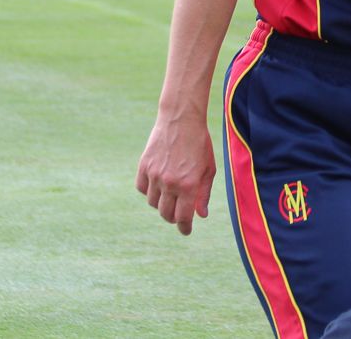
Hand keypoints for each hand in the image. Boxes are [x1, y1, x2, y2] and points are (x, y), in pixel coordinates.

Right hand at [135, 113, 215, 235]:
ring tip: (170, 193)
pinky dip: (148, 190)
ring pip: (152, 203)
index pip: (182, 218)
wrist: (181, 119)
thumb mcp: (208, 168)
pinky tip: (158, 183)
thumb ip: (204, 193)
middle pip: (166, 214)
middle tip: (179, 212)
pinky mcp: (144, 166)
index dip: (184, 227)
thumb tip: (201, 215)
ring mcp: (154, 175)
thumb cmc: (199, 143)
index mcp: (188, 185)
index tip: (186, 230)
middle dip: (173, 217)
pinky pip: (142, 188)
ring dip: (161, 203)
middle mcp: (170, 183)